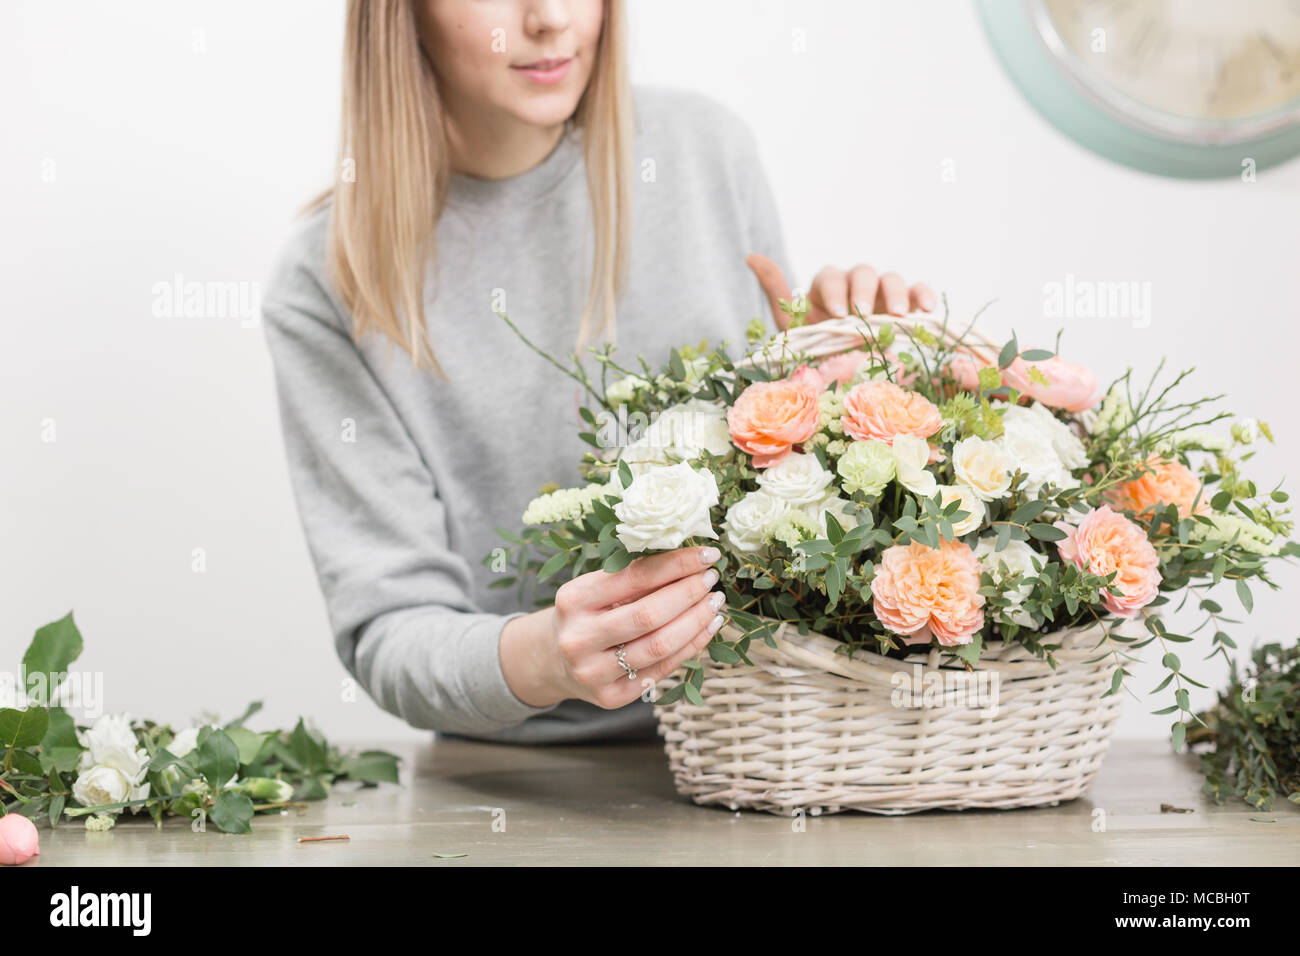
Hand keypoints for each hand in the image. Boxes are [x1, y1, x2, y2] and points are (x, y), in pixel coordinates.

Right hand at [500, 546, 726, 709]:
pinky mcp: (610, 697)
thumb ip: (634, 577)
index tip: (707, 553)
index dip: (677, 564)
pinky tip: (706, 629)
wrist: (553, 660)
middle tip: (713, 579)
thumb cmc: (585, 614)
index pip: (636, 577)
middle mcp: (578, 638)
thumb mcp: (596, 588)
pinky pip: (661, 670)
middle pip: (649, 614)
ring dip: (696, 621)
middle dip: (689, 593)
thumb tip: (692, 559)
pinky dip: (691, 647)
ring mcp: (593, 672)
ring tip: (715, 603)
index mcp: (573, 599)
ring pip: (660, 646)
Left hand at [746, 253, 936, 331]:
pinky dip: (923, 295)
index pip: (831, 277)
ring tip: (897, 316)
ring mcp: (882, 294)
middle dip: (864, 291)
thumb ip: (776, 290)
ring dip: (896, 293)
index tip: (838, 313)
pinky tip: (927, 309)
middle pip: (863, 273)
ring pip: (892, 278)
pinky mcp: (905, 305)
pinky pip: (917, 292)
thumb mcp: (791, 322)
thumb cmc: (814, 346)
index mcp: (827, 287)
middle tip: (863, 314)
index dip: (835, 291)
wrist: (839, 371)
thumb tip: (750, 255)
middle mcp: (855, 285)